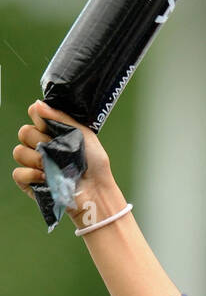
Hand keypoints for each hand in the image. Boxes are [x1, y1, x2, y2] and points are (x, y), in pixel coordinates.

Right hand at [12, 100, 114, 225]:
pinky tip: (45, 178)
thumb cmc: (95, 163)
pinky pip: (18, 173)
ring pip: (18, 152)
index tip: (52, 127)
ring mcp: (34, 164)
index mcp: (53, 132)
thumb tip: (38, 104)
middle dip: (40, 140)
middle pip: (24, 132)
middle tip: (57, 150)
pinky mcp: (30, 183)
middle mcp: (41, 146)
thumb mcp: (83, 134)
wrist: (97, 191)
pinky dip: (31, 175)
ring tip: (53, 166)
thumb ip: (61, 118)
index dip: (40, 118)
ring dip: (36, 158)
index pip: (34, 114)